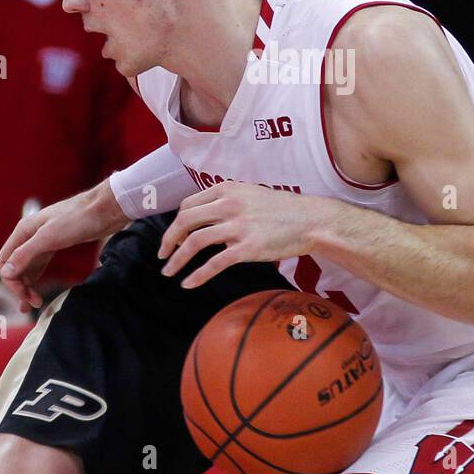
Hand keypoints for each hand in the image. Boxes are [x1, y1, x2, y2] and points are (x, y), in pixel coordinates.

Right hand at [0, 182, 126, 308]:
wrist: (106, 209)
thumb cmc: (78, 218)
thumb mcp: (49, 237)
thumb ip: (25, 254)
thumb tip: (6, 272)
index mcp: (23, 231)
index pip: (4, 262)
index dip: (12, 282)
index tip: (27, 296)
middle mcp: (29, 235)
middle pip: (13, 266)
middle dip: (20, 286)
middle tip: (34, 303)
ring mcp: (42, 240)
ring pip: (26, 266)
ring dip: (26, 285)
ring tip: (34, 304)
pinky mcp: (55, 244)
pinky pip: (39, 264)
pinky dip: (36, 278)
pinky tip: (37, 290)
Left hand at [158, 183, 320, 288]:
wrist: (311, 220)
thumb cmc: (283, 209)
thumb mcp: (251, 195)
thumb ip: (227, 203)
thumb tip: (206, 219)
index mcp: (227, 190)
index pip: (188, 205)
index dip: (175, 222)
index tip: (172, 236)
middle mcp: (229, 205)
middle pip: (185, 221)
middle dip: (168, 240)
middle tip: (162, 255)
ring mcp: (237, 226)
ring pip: (194, 242)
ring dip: (177, 260)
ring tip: (169, 272)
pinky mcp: (247, 248)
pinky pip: (214, 263)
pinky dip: (197, 275)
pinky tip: (188, 284)